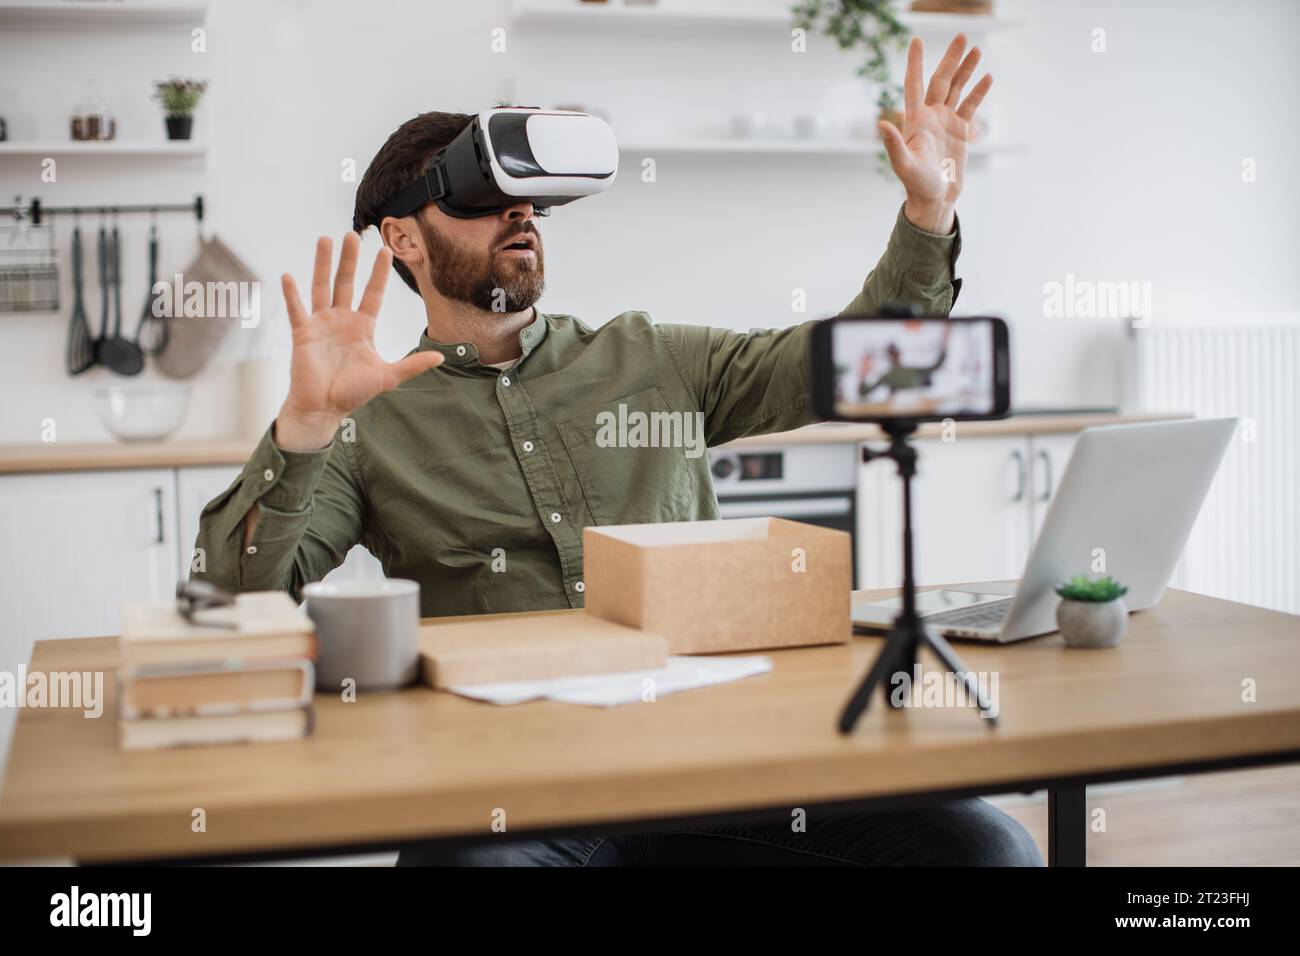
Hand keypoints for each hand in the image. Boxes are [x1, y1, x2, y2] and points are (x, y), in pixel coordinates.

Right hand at [275, 233, 443, 450]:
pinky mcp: (302, 334)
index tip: (385, 250)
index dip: (378, 273)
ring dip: (323, 264)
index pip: (373, 294)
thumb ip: (412, 365)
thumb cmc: (353, 393)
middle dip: (350, 259)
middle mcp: (341, 320)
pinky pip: (296, 310)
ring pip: (321, 287)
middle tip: (353, 234)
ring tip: (325, 240)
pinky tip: (288, 276)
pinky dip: (292, 295)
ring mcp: (320, 324)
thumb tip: (441, 357)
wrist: (324, 408)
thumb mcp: (388, 376)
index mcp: (362, 327)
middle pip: (346, 283)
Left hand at [879, 34, 992, 234]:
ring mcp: (946, 122)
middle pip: (941, 80)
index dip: (915, 63)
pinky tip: (986, 77)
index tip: (916, 41)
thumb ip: (894, 145)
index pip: (914, 84)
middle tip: (961, 36)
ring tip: (976, 50)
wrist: (935, 199)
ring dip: (966, 70)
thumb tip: (880, 124)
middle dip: (951, 59)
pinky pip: (970, 106)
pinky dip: (978, 92)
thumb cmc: (916, 185)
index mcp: (916, 120)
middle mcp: (930, 116)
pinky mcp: (960, 131)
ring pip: (957, 89)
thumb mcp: (904, 165)